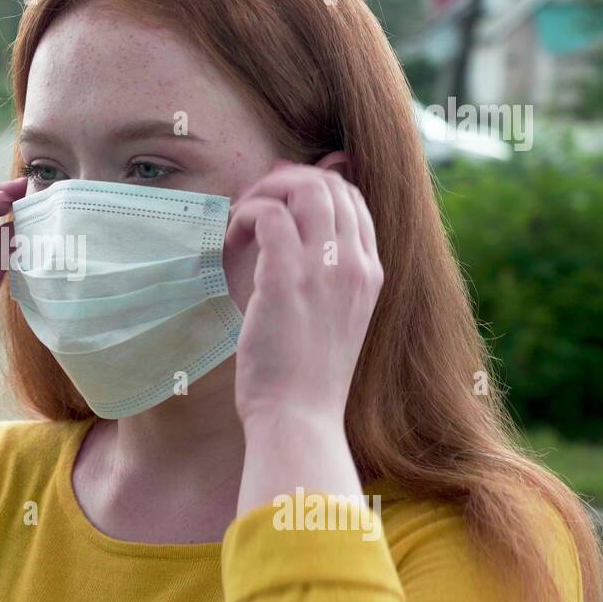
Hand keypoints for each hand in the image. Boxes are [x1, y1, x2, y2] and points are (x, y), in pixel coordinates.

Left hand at [225, 162, 381, 498]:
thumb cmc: (305, 381)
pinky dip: (246, 213)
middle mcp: (355, 265)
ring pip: (305, 189)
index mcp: (371, 275)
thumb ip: (326, 285)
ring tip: (242, 218)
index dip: (315, 187)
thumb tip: (294, 251)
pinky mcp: (287, 278)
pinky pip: (269, 214)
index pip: (354, 201)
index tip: (280, 203)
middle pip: (332, 185)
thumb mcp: (332, 325)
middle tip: (254, 204)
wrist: (299, 420)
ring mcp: (325, 270)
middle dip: (288, 181)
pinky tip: (231, 238)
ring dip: (266, 192)